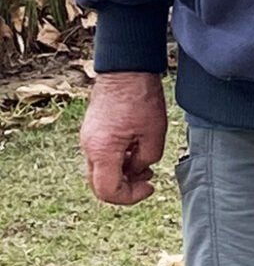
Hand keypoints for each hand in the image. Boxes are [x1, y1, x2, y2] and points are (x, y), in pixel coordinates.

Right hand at [81, 72, 169, 206]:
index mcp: (102, 150)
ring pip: (99, 171)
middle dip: (125, 188)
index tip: (150, 187)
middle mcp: (89, 147)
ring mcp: (87, 139)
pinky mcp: (91, 132)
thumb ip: (146, 160)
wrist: (126, 69)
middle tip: (147, 179)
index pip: (108, 191)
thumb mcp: (154, 134)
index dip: (130, 196)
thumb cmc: (141, 97)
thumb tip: (139, 169)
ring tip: (145, 164)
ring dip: (122, 174)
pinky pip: (100, 157)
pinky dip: (117, 161)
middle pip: (100, 185)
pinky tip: (135, 151)